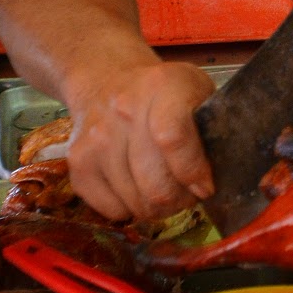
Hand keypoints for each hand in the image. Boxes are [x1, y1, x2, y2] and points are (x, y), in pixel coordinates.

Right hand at [65, 61, 216, 221]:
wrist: (107, 81)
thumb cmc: (164, 93)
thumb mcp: (198, 92)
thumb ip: (214, 128)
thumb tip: (214, 179)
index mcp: (162, 86)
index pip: (172, 139)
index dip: (193, 172)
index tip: (205, 185)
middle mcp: (124, 110)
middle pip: (156, 184)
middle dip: (181, 199)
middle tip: (188, 192)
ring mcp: (97, 138)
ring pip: (137, 203)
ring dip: (158, 207)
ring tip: (164, 186)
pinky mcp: (78, 163)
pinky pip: (112, 211)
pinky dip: (130, 209)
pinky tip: (137, 186)